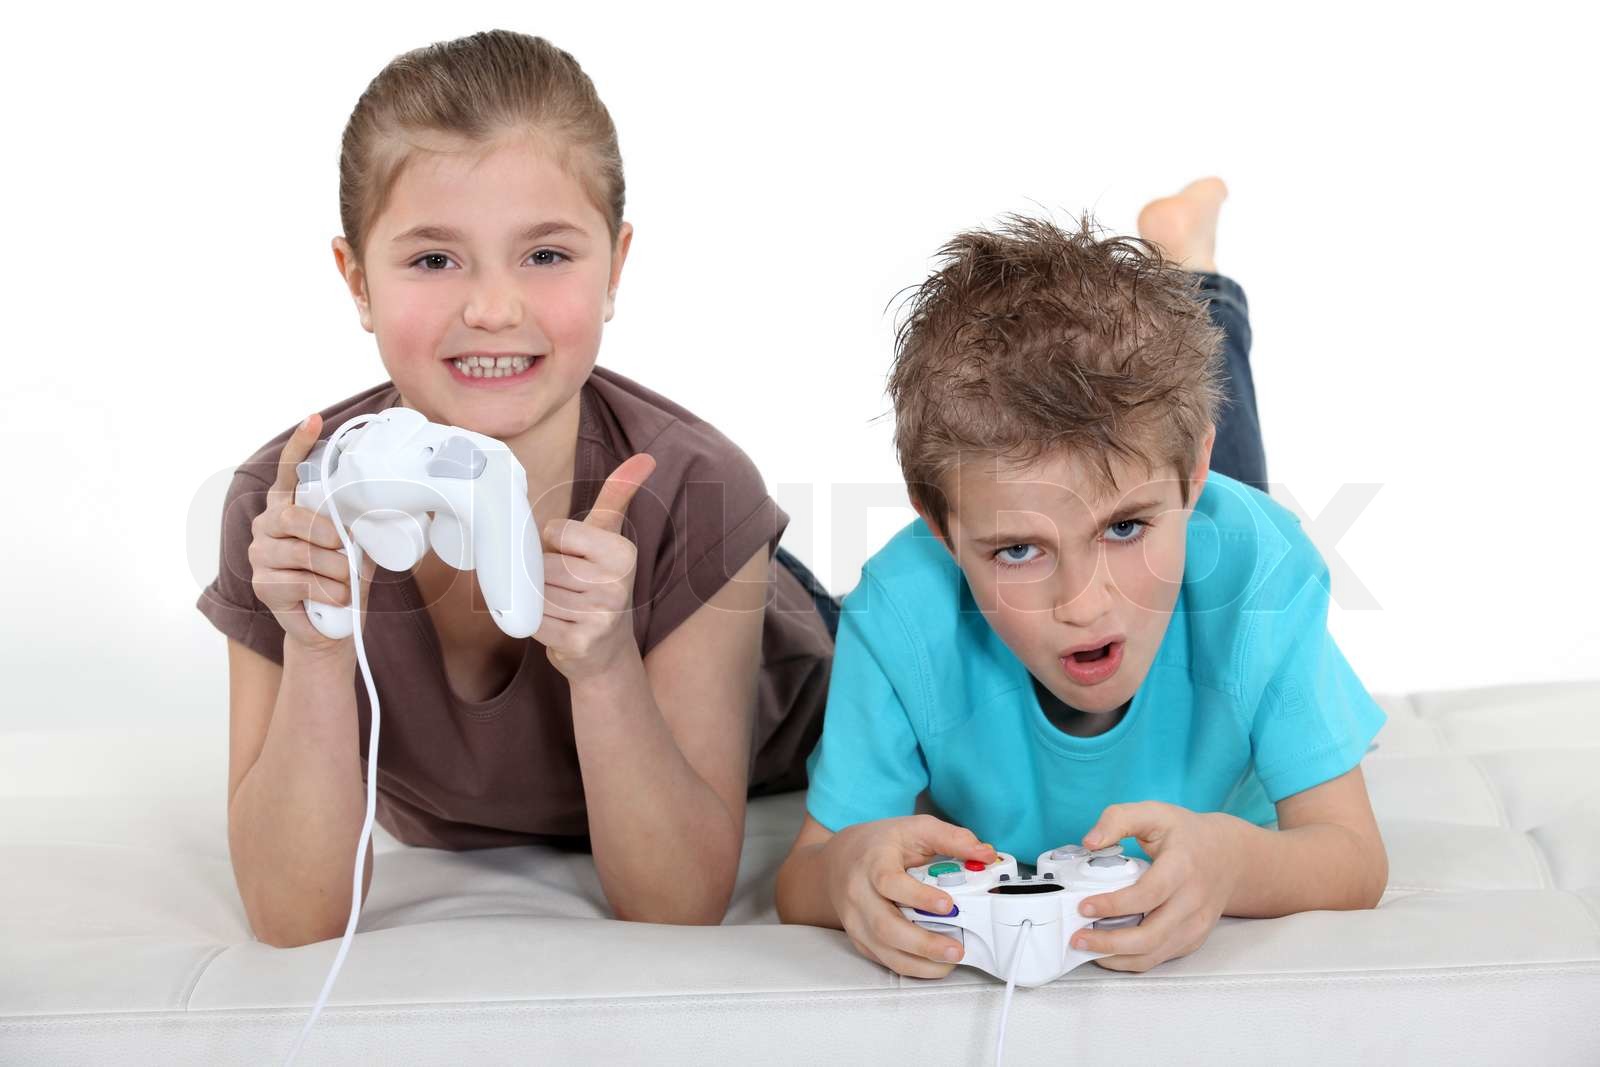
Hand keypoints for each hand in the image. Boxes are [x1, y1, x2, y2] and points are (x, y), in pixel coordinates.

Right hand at [249, 413, 374, 653]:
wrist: (334, 627)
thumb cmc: (345, 579)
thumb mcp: (358, 546)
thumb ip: (358, 523)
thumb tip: (380, 501)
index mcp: (290, 507)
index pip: (291, 472)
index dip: (299, 446)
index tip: (314, 420)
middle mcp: (267, 525)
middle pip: (293, 515)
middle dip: (327, 534)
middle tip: (346, 551)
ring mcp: (259, 555)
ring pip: (301, 552)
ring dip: (335, 570)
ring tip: (346, 581)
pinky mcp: (262, 585)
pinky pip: (299, 581)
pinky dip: (327, 591)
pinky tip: (334, 597)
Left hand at [535, 453, 656, 681]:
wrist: (606, 652)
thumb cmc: (599, 585)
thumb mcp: (609, 537)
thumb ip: (617, 496)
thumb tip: (645, 457)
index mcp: (623, 552)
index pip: (554, 532)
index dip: (553, 545)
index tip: (575, 560)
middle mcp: (616, 585)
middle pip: (541, 564)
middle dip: (542, 576)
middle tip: (566, 590)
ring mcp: (600, 617)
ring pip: (534, 593)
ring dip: (536, 601)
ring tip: (561, 608)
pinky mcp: (580, 644)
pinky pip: (533, 622)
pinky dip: (532, 624)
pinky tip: (553, 626)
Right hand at [820, 815, 996, 978]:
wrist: (840, 860)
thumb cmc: (880, 844)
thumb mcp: (915, 828)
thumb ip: (951, 838)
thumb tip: (984, 854)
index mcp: (872, 862)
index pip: (889, 882)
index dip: (918, 896)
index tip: (948, 904)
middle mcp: (859, 893)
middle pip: (885, 926)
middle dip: (924, 943)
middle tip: (956, 949)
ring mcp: (856, 920)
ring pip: (884, 950)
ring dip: (920, 962)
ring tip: (950, 961)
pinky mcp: (860, 938)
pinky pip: (884, 960)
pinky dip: (911, 967)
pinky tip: (934, 965)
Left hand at [1072, 802, 1240, 972]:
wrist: (1231, 857)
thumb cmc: (1188, 835)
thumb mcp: (1154, 812)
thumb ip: (1118, 819)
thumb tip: (1090, 841)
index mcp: (1182, 867)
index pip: (1148, 895)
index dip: (1114, 905)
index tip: (1085, 906)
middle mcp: (1192, 901)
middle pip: (1151, 935)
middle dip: (1109, 943)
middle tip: (1078, 937)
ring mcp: (1195, 924)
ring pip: (1153, 954)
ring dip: (1116, 957)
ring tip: (1087, 947)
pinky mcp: (1193, 939)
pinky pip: (1160, 957)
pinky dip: (1131, 959)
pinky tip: (1109, 950)